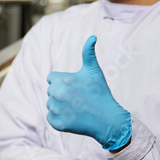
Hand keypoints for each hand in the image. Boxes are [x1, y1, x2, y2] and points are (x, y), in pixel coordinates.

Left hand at [46, 35, 130, 150]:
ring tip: (77, 108)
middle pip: (51, 92)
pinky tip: (73, 117)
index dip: (64, 82)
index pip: (52, 79)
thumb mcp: (94, 71)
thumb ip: (88, 53)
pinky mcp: (57, 124)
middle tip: (78, 98)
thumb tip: (92, 36)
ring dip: (60, 106)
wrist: (108, 119)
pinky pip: (51, 118)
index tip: (76, 87)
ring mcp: (56, 110)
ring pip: (51, 105)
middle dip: (62, 94)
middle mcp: (56, 94)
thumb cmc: (101, 93)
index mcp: (61, 80)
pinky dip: (60, 118)